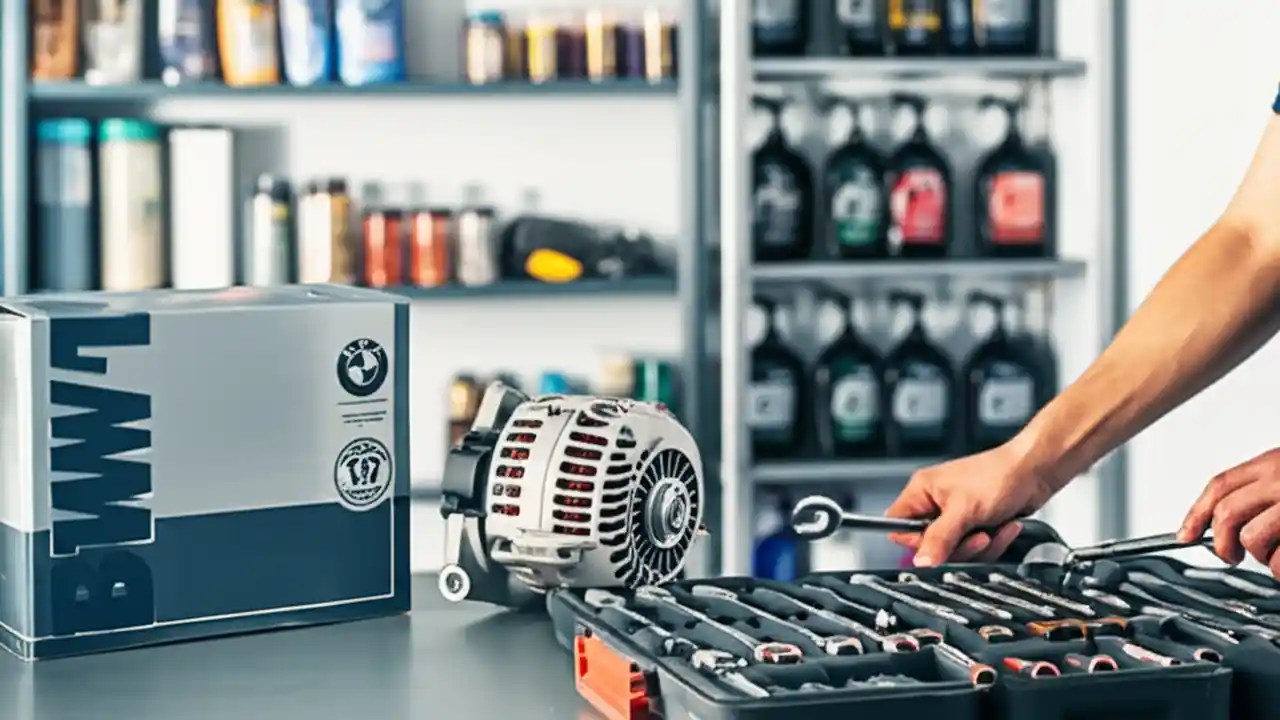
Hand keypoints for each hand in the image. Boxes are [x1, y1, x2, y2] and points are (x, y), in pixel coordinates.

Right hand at [884, 442, 1058, 566]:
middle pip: (931, 544)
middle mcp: (936, 503)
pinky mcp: (977, 524)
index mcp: (922, 491)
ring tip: (992, 529)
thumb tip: (920, 560)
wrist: (1035, 471)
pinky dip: (994, 541)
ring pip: (956, 549)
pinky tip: (1004, 527)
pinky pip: (977, 547)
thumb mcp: (963, 510)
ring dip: (980, 545)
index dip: (914, 541)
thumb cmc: (999, 475)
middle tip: (975, 536)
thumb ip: (939, 538)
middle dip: (959, 546)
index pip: (898, 525)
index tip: (937, 545)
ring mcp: (957, 515)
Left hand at [1179, 448, 1279, 572]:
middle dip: (1222, 542)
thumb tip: (1227, 519)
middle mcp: (1279, 479)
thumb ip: (1263, 489)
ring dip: (1261, 556)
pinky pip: (1279, 561)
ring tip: (1276, 557)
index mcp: (1273, 462)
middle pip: (1226, 513)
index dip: (1197, 513)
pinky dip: (1279, 570)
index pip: (1220, 486)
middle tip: (1230, 556)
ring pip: (1251, 538)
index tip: (1185, 534)